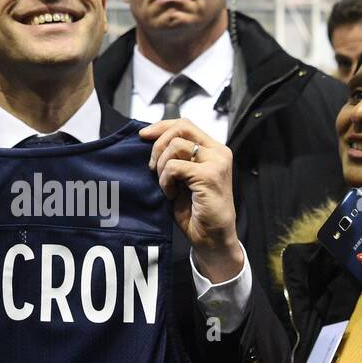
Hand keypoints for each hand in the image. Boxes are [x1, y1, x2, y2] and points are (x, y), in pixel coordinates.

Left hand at [139, 119, 243, 282]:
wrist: (211, 238)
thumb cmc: (196, 211)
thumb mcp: (183, 178)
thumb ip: (175, 158)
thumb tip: (150, 139)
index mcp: (213, 150)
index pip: (185, 124)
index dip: (161, 127)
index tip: (143, 136)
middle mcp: (218, 152)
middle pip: (180, 129)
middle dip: (158, 145)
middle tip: (153, 168)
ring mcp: (216, 163)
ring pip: (175, 146)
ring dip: (162, 167)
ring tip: (167, 186)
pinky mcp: (209, 176)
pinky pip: (174, 167)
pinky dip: (166, 181)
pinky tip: (171, 194)